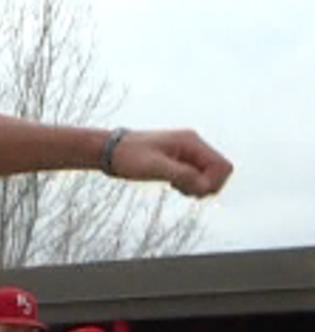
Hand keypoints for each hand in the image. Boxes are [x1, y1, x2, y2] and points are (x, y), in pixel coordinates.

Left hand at [107, 129, 232, 197]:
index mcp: (191, 142)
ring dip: (196, 186)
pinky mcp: (178, 161)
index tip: (191, 189)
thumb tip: (204, 187)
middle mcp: (192, 145)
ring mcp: (186, 153)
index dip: (213, 182)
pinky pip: (196, 176)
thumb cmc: (128, 156)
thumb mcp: (155, 167)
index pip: (223, 166)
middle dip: (205, 185)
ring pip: (207, 176)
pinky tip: (173, 185)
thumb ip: (182, 175)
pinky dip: (189, 185)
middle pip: (218, 172)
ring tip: (175, 186)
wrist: (108, 151)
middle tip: (182, 189)